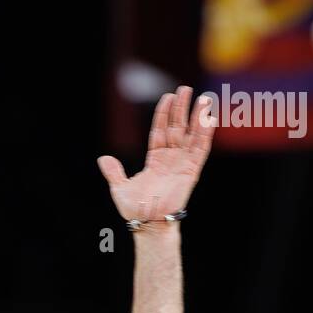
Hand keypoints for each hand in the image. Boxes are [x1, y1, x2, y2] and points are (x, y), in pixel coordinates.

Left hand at [98, 86, 214, 224]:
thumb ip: (114, 173)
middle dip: (182, 109)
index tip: (168, 97)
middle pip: (177, 128)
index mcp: (155, 160)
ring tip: (203, 100)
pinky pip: (200, 151)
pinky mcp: (191, 173)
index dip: (164, 114)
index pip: (160, 131)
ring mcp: (181, 165)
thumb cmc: (134, 210)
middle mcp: (170, 159)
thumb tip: (103, 159)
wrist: (148, 223)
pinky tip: (209, 120)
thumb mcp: (119, 188)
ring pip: (192, 136)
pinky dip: (205, 136)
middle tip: (185, 89)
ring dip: (198, 118)